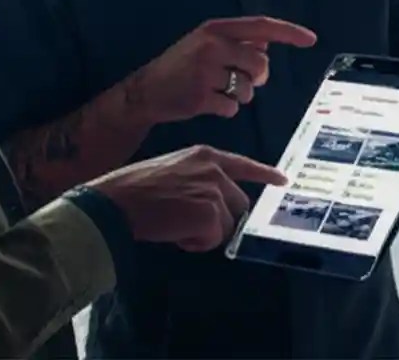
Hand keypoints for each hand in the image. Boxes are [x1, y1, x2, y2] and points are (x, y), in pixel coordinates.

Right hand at [87, 144, 286, 251]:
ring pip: (227, 225)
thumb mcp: (172, 170)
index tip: (282, 180)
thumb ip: (198, 179)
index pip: (242, 164)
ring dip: (205, 233)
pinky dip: (196, 243)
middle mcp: (214, 170)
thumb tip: (215, 204)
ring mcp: (214, 191)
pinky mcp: (210, 214)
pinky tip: (175, 234)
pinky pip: (214, 240)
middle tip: (187, 223)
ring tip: (175, 225)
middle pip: (238, 204)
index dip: (264, 174)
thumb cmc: (134, 189)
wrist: (116, 202)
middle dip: (220, 219)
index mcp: (204, 155)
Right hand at [124, 16, 316, 124]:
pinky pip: (232, 107)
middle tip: (240, 80)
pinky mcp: (200, 96)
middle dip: (257, 77)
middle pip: (260, 63)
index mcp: (215, 29)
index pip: (261, 25)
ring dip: (240, 96)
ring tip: (216, 91)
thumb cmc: (181, 67)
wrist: (145, 91)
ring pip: (249, 89)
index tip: (311, 39)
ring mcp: (204, 71)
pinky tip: (207, 103)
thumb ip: (237, 41)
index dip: (289, 32)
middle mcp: (211, 46)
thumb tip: (268, 42)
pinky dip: (225, 109)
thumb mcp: (205, 44)